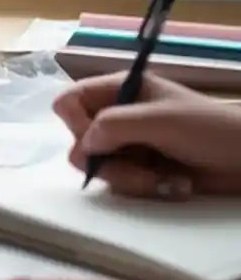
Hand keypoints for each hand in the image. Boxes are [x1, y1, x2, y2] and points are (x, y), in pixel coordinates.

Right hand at [53, 73, 240, 198]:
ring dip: (133, 180)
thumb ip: (115, 125)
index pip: (68, 102)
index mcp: (120, 91)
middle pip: (80, 142)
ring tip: (166, 180)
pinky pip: (122, 185)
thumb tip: (84, 145)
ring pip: (99, 168)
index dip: (76, 124)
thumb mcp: (161, 121)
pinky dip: (147, 189)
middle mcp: (118, 116)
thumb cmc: (211, 130)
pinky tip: (174, 185)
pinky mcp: (141, 170)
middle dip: (110, 163)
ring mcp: (129, 145)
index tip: (99, 141)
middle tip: (141, 168)